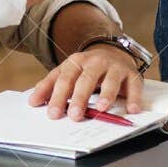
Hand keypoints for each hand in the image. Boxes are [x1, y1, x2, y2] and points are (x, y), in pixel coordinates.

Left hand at [28, 43, 144, 118]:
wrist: (113, 51)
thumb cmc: (87, 69)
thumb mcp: (67, 72)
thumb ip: (50, 86)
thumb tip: (33, 101)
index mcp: (75, 62)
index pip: (64, 79)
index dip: (58, 96)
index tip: (52, 113)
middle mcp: (95, 62)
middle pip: (85, 80)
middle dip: (79, 98)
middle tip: (74, 115)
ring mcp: (114, 67)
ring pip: (110, 80)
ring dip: (106, 95)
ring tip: (101, 109)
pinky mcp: (131, 74)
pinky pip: (134, 86)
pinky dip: (134, 98)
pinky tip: (131, 109)